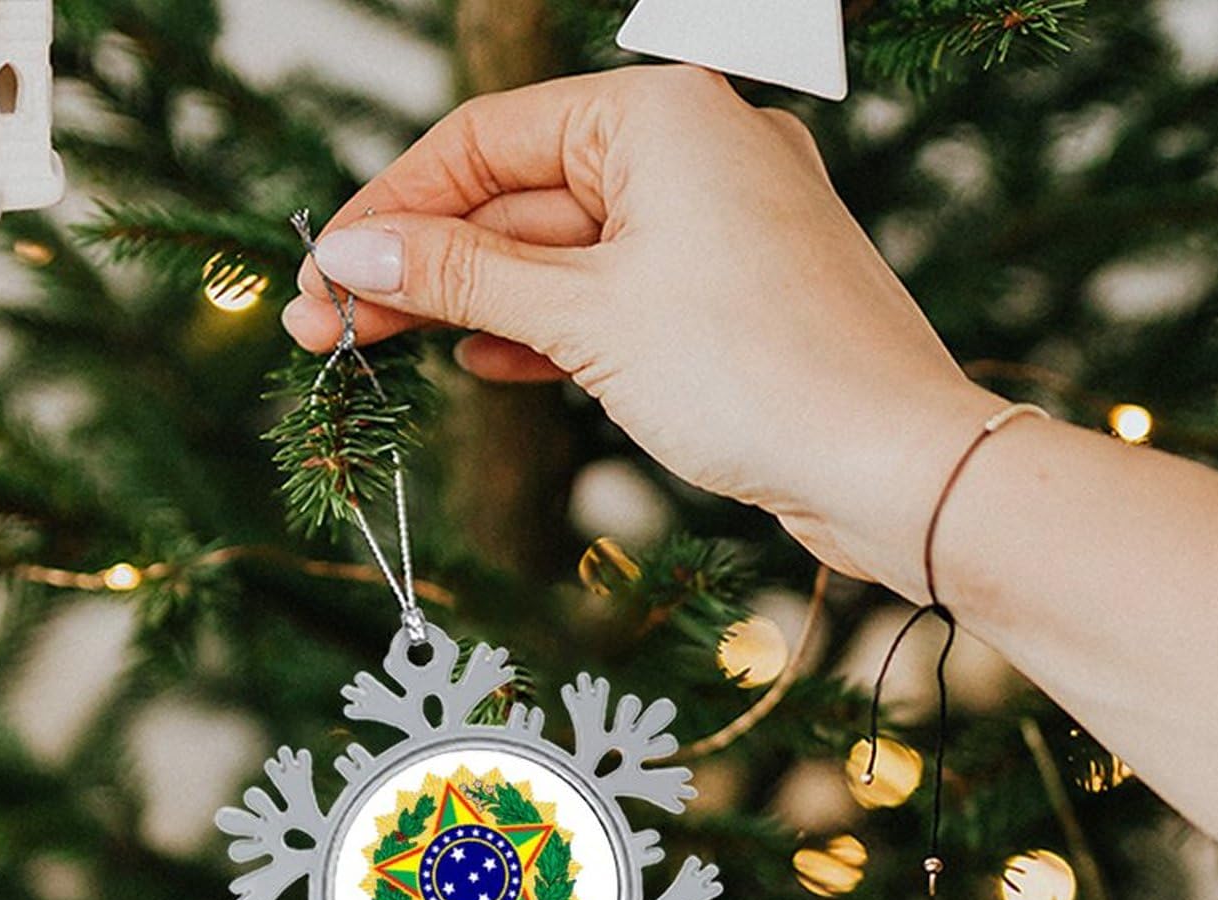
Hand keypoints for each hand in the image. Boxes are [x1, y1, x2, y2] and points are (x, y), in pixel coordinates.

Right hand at [283, 66, 1001, 603]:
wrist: (892, 467)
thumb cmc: (755, 373)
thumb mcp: (585, 316)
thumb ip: (461, 278)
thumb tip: (354, 256)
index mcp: (659, 113)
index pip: (486, 141)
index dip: (392, 209)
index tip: (325, 272)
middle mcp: (691, 148)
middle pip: (517, 201)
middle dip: (420, 269)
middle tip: (327, 330)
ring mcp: (714, 224)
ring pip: (562, 255)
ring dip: (472, 303)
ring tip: (379, 350)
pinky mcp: (727, 295)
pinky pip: (613, 297)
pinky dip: (547, 328)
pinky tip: (482, 360)